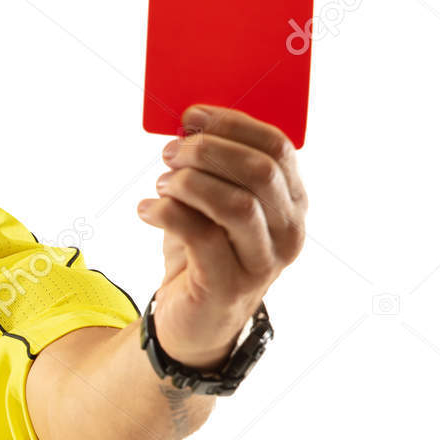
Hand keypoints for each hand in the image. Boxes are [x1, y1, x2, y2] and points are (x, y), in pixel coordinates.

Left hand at [137, 105, 308, 369]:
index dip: (233, 124)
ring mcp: (262, 263)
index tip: (192, 116)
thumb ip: (213, 167)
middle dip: (207, 151)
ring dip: (189, 182)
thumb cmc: (204, 253)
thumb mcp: (214, 205)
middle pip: (259, 171)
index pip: (278, 147)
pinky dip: (167, 213)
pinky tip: (147, 210)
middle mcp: (288, 233)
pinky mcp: (228, 287)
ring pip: (236, 204)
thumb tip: (189, 124)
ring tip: (161, 184)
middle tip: (170, 153)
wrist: (193, 323)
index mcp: (292, 203)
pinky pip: (200, 237)